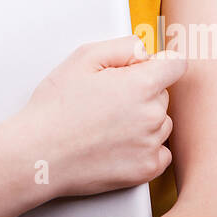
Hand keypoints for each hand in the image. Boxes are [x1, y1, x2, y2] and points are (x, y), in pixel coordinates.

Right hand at [9, 36, 186, 198]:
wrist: (39, 153)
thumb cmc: (56, 107)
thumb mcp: (83, 58)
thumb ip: (124, 47)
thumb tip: (146, 51)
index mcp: (141, 84)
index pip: (177, 65)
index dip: (160, 65)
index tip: (146, 71)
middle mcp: (152, 115)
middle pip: (164, 96)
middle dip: (144, 93)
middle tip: (108, 100)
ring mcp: (150, 145)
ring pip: (161, 124)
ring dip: (144, 121)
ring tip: (108, 123)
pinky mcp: (146, 169)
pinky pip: (160, 152)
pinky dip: (144, 148)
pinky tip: (117, 143)